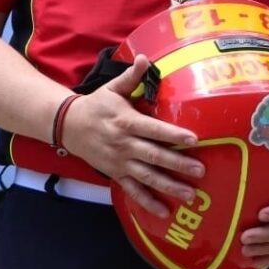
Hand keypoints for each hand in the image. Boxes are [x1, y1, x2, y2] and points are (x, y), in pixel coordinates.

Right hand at [61, 54, 203, 216]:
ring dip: (169, 186)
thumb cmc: (96, 106)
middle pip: (155, 156)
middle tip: (200, 170)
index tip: (194, 140)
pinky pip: (133, 191)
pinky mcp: (115, 174)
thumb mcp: (112, 88)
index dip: (174, 134)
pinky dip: (148, 202)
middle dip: (178, 164)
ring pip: (147, 177)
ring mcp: (120, 163)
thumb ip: (132, 76)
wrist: (68, 126)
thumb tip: (144, 57)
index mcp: (127, 122)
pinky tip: (164, 211)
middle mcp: (125, 145)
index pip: (154, 129)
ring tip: (190, 193)